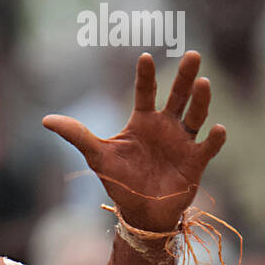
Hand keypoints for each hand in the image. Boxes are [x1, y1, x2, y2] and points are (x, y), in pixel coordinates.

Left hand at [42, 51, 226, 231]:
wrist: (140, 211)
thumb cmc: (120, 180)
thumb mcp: (96, 155)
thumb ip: (76, 135)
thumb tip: (45, 120)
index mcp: (143, 121)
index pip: (146, 92)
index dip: (145, 76)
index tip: (144, 56)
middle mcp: (166, 126)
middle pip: (178, 95)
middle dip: (184, 76)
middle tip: (192, 53)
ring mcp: (183, 142)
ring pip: (196, 115)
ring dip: (200, 100)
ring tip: (202, 82)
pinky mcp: (196, 161)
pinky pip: (209, 147)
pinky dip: (215, 138)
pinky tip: (219, 128)